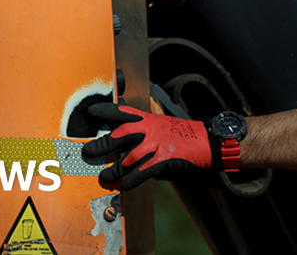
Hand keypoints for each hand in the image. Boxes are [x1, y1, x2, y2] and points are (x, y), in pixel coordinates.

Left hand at [82, 102, 214, 189]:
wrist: (208, 142)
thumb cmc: (184, 136)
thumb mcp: (163, 125)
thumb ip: (144, 132)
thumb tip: (123, 145)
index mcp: (149, 119)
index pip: (123, 112)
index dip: (106, 111)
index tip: (90, 113)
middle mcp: (151, 129)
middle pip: (121, 134)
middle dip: (102, 144)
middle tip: (88, 152)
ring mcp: (158, 144)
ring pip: (129, 158)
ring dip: (115, 170)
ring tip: (104, 177)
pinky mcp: (165, 159)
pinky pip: (143, 172)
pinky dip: (132, 180)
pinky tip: (124, 185)